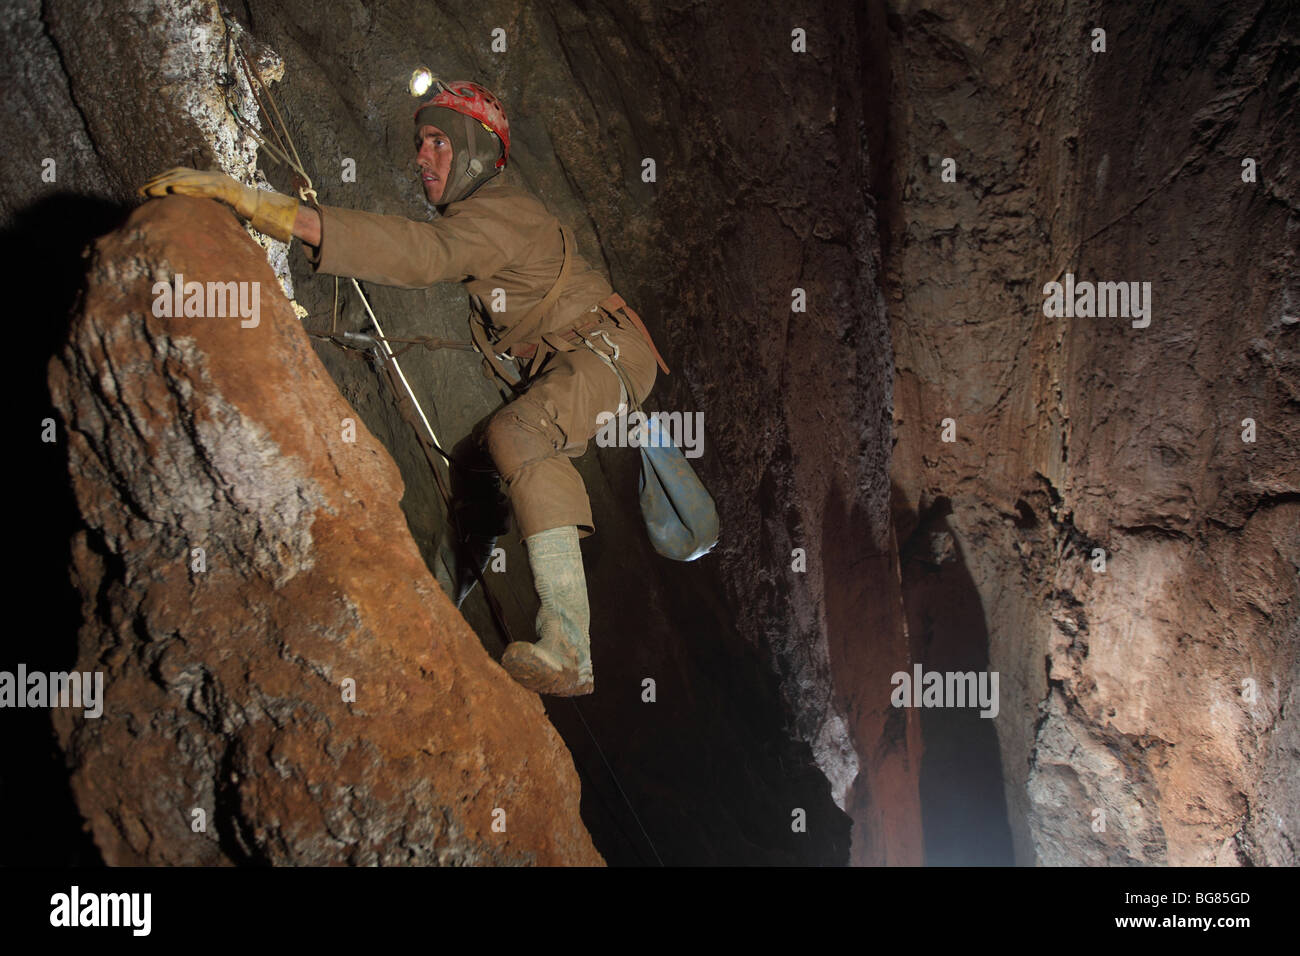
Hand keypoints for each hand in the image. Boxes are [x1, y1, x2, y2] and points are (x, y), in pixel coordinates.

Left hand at [138, 167, 298, 241]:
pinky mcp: (226, 189)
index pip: (178, 174)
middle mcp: (210, 174)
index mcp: (206, 176)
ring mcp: (218, 180)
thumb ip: (202, 201)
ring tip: (152, 191)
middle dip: (158, 182)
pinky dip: (189, 189)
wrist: (262, 206)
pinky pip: (205, 188)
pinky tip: (175, 191)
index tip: (142, 187)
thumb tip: (184, 207)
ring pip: (189, 180)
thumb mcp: (216, 204)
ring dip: (168, 185)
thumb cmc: (240, 207)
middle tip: (140, 190)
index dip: (159, 179)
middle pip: (180, 175)